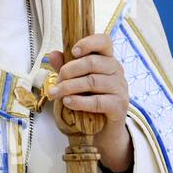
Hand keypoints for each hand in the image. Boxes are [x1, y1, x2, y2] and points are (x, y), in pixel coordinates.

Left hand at [44, 33, 131, 172]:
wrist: (103, 131)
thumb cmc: (88, 101)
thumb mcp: (74, 82)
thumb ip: (65, 68)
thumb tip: (52, 54)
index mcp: (107, 60)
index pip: (104, 41)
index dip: (89, 42)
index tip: (73, 50)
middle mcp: (117, 71)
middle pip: (92, 62)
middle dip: (69, 70)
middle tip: (56, 81)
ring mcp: (120, 88)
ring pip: (93, 81)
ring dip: (70, 87)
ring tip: (56, 93)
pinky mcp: (119, 106)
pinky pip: (98, 101)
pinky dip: (80, 101)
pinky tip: (67, 103)